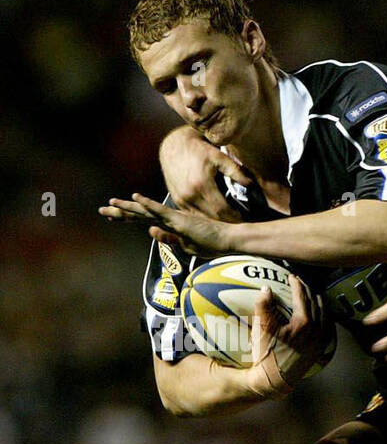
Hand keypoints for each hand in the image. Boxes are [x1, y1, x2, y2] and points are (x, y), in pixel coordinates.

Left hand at [99, 193, 233, 255]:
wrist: (228, 240)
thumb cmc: (212, 244)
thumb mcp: (186, 246)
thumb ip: (168, 239)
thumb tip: (149, 232)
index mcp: (170, 225)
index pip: (144, 220)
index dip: (127, 217)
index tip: (112, 216)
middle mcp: (169, 219)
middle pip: (140, 214)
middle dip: (120, 212)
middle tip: (101, 209)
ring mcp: (173, 218)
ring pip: (146, 211)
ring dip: (128, 207)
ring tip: (111, 202)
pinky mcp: (179, 219)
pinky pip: (160, 210)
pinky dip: (147, 204)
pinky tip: (135, 197)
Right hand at [160, 127, 249, 221]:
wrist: (174, 145)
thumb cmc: (199, 149)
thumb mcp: (219, 156)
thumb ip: (236, 171)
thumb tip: (251, 185)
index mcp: (201, 185)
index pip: (223, 210)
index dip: (236, 217)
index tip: (247, 218)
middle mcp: (189, 195)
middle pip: (214, 217)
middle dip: (229, 221)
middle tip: (242, 221)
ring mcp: (181, 199)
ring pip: (204, 219)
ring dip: (218, 221)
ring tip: (232, 218)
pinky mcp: (177, 200)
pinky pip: (194, 215)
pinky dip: (206, 217)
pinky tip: (217, 215)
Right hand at [245, 276, 335, 398]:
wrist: (275, 379)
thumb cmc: (267, 354)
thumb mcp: (262, 328)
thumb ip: (263, 306)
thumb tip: (266, 288)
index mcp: (304, 322)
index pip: (302, 296)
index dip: (297, 283)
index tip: (292, 276)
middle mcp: (317, 330)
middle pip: (316, 302)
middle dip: (309, 290)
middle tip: (302, 282)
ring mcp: (320, 340)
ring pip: (324, 314)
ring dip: (318, 302)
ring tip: (312, 295)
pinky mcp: (320, 349)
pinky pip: (326, 327)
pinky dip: (323, 317)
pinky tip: (318, 316)